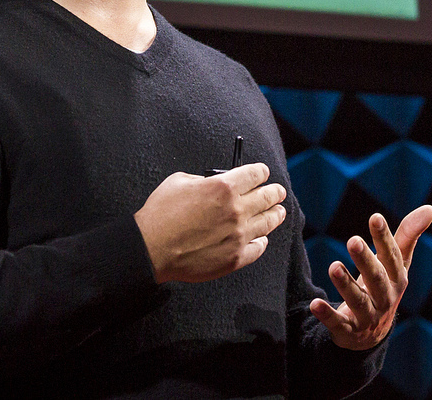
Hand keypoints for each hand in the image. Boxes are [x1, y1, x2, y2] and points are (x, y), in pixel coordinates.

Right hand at [134, 163, 287, 283]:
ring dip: (276, 215)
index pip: (255, 174)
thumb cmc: (161, 214)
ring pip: (267, 223)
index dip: (261, 172)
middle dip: (274, 192)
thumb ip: (202, 180)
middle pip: (266, 197)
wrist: (152, 248)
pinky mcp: (235, 258)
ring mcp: (238, 236)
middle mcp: (236, 210)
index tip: (263, 173)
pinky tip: (262, 239)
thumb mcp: (179, 181)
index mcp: (223, 187)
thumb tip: (211, 184)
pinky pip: (257, 248)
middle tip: (278, 192)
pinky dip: (261, 242)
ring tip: (279, 212)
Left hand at [310, 205, 431, 349]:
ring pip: (358, 301)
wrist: (372, 335)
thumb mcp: (396, 264)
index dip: (384, 238)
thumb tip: (431, 208)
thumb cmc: (384, 286)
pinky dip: (327, 315)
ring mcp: (367, 317)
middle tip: (353, 240)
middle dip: (365, 261)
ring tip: (333, 266)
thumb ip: (408, 236)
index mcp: (397, 279)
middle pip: (376, 279)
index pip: (392, 257)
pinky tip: (316, 304)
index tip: (375, 217)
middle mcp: (385, 298)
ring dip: (345, 285)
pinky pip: (338, 323)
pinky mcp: (348, 331)